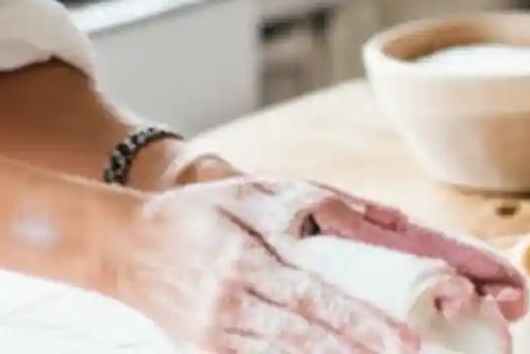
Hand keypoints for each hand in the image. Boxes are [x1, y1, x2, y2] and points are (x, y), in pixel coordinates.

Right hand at [165, 153, 527, 321]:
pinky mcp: (209, 350)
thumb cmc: (197, 214)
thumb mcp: (249, 192)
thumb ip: (312, 202)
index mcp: (243, 256)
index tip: (403, 337)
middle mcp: (230, 299)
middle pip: (304, 335)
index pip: (312, 295)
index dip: (359, 320)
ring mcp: (218, 331)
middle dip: (357, 350)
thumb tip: (378, 219)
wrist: (126, 248)